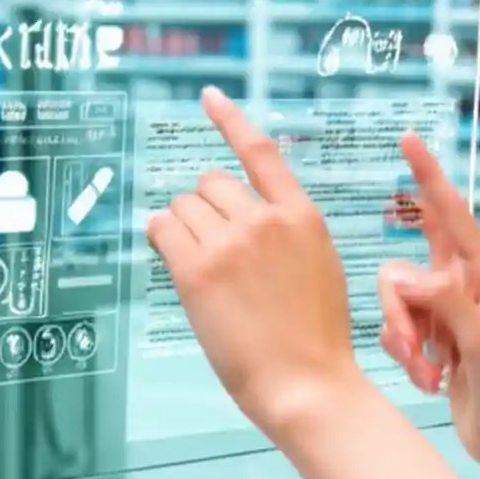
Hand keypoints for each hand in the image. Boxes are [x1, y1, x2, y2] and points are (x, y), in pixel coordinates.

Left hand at [146, 87, 364, 435]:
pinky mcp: (196, 270)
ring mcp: (230, 244)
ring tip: (205, 268)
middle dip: (204, 209)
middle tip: (216, 251)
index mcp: (302, 217)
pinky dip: (161, 238)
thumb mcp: (318, 266)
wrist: (304, 382)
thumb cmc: (312, 335)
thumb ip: (283, 231)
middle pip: (208, 183)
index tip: (207, 96)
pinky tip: (176, 261)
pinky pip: (161, 229)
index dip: (229, 120)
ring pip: (181, 206)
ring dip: (183, 227)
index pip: (259, 152)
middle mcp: (264, 220)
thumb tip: (240, 211)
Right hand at [377, 133, 479, 472]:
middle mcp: (463, 289)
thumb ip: (444, 302)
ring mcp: (445, 314)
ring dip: (403, 341)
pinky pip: (395, 331)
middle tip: (418, 350)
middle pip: (404, 273)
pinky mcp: (431, 339)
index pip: (452, 217)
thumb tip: (402, 275)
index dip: (429, 177)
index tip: (410, 140)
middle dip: (400, 312)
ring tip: (430, 373)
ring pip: (394, 305)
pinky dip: (405, 357)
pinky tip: (428, 380)